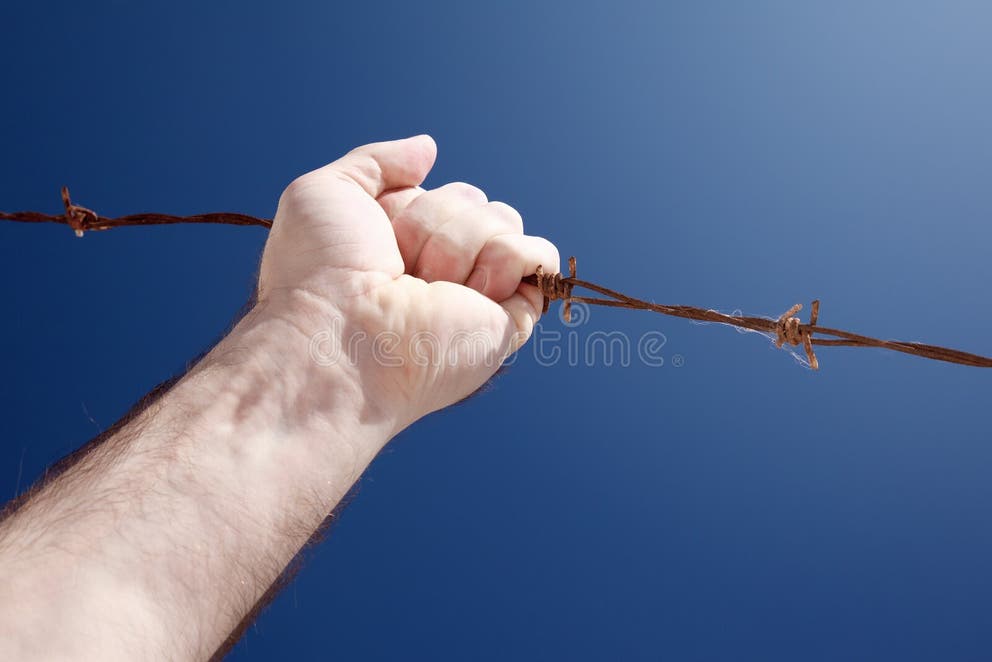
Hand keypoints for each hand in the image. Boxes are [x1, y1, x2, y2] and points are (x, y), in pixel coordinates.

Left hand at [257, 135, 558, 430]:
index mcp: (406, 243)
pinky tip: (471, 290)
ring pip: (505, 220)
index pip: (442, 190)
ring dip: (460, 243)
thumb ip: (378, 160)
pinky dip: (509, 258)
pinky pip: (540, 256)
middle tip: (400, 264)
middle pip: (476, 200)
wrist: (338, 334)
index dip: (410, 202)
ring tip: (426, 286)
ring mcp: (479, 293)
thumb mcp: (327, 191)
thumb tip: (429, 149)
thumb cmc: (318, 272)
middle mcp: (444, 267)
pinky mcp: (511, 319)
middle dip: (436, 220)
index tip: (379, 235)